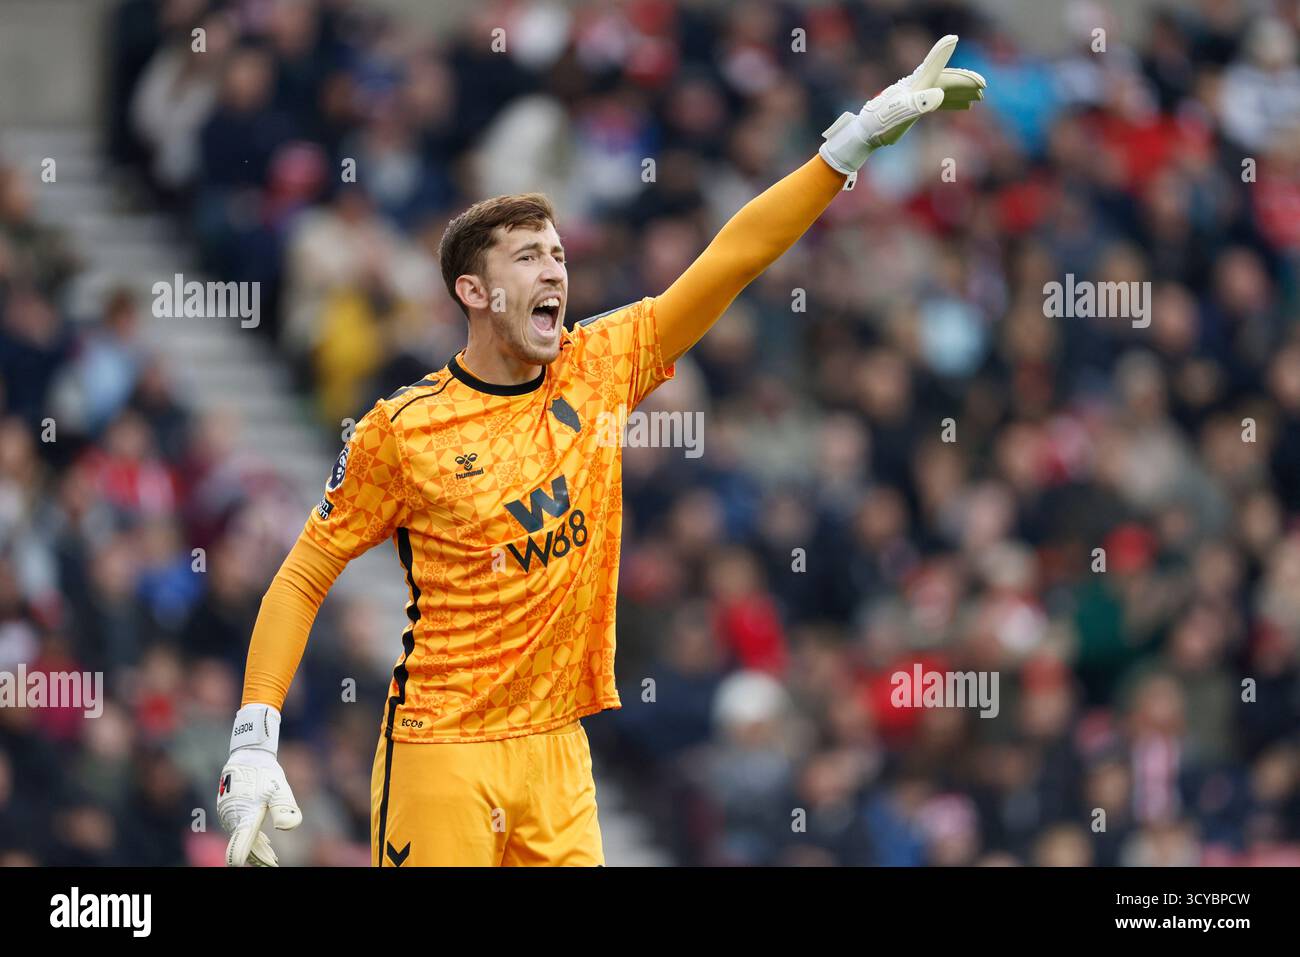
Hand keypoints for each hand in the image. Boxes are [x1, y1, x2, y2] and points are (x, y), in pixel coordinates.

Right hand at [217, 704, 301, 866]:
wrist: (249, 756)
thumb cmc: (265, 773)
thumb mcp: (279, 790)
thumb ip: (284, 809)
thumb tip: (286, 828)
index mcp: (243, 818)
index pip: (240, 852)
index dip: (257, 860)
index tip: (272, 864)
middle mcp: (232, 819)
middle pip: (244, 846)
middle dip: (259, 856)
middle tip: (274, 862)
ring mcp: (227, 815)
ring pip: (242, 838)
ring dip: (255, 847)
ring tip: (270, 856)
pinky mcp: (228, 810)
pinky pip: (239, 829)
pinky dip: (251, 837)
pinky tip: (264, 841)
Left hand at [819, 35, 986, 182]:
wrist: (866, 133)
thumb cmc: (882, 124)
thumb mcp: (901, 114)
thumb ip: (920, 102)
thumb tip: (940, 94)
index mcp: (917, 85)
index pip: (934, 65)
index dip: (943, 51)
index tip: (953, 38)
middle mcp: (919, 86)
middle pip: (946, 78)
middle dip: (965, 81)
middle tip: (983, 87)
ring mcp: (918, 96)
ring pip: (945, 88)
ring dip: (962, 91)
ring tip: (980, 96)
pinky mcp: (916, 106)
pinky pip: (940, 100)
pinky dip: (953, 101)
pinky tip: (965, 107)